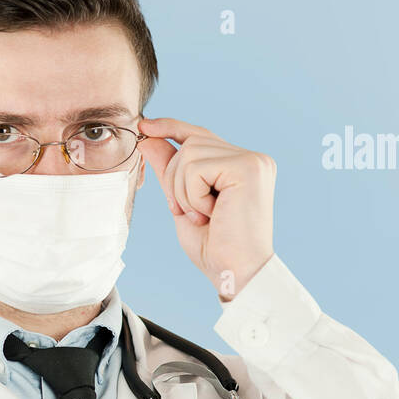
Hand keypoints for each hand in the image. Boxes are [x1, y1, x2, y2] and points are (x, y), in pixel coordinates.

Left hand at [138, 117, 274, 300]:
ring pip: (189, 154)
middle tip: (192, 214)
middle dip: (175, 180)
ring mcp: (253, 161)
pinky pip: (196, 167)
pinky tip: (212, 214)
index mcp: (241, 166)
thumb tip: (149, 137)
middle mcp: (252, 158)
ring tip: (204, 215)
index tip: (145, 124)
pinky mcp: (248, 167)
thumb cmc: (214, 247)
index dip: (171, 128)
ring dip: (184, 191)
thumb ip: (169, 170)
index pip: (200, 136)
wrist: (234, 273)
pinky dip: (193, 195)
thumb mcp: (182, 203)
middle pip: (189, 143)